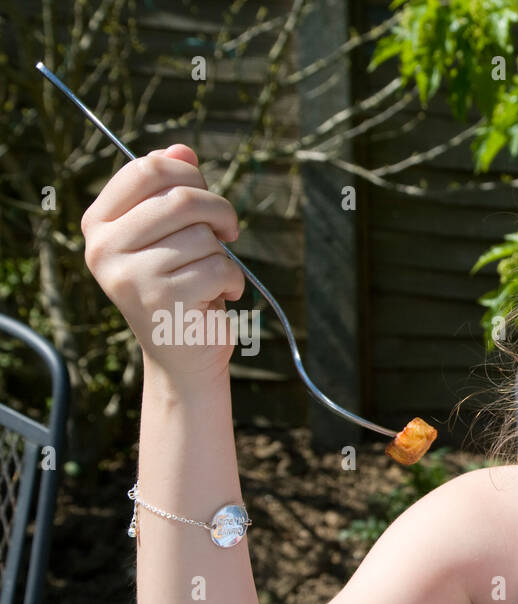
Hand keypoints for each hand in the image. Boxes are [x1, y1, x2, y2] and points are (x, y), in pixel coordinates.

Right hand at [81, 144, 243, 385]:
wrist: (183, 354)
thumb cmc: (182, 285)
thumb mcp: (172, 235)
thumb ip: (172, 191)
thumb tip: (182, 149)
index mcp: (99, 224)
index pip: (145, 169)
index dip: (187, 173)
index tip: (205, 193)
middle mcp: (104, 248)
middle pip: (180, 199)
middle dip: (219, 210)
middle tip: (230, 230)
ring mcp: (130, 276)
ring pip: (203, 236)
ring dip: (225, 252)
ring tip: (216, 275)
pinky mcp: (162, 301)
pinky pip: (218, 267)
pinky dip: (233, 279)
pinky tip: (222, 295)